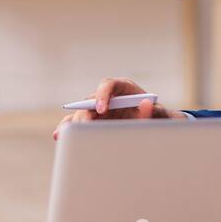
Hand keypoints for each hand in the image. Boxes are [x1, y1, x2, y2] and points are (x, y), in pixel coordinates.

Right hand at [51, 77, 184, 138]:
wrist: (155, 127)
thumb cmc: (158, 118)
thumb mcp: (161, 114)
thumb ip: (155, 111)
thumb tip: (147, 103)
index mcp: (123, 88)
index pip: (108, 84)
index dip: (102, 94)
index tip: (102, 109)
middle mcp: (108, 97)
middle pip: (91, 100)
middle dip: (86, 113)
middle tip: (85, 127)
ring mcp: (99, 110)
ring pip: (81, 113)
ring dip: (73, 122)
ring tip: (66, 133)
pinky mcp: (94, 122)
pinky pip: (77, 124)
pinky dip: (69, 129)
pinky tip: (59, 136)